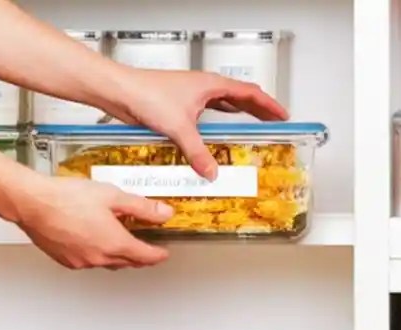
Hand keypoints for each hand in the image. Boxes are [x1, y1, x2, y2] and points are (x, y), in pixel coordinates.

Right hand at [14, 176, 172, 269]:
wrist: (32, 202)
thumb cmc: (66, 198)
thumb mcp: (113, 197)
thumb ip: (142, 207)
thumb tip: (163, 213)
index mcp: (115, 244)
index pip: (146, 256)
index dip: (158, 255)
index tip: (163, 253)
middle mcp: (99, 258)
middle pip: (129, 262)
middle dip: (140, 257)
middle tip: (146, 249)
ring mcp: (81, 261)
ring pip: (108, 263)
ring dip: (118, 256)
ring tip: (120, 242)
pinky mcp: (65, 260)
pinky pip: (89, 262)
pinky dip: (97, 255)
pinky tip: (95, 242)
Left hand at [108, 68, 288, 179]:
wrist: (118, 90)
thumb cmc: (145, 94)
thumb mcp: (179, 127)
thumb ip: (198, 152)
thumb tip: (212, 172)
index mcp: (211, 85)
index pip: (250, 93)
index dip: (269, 105)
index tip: (283, 115)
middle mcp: (203, 88)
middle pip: (240, 96)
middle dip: (258, 109)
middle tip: (273, 122)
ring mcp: (191, 95)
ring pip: (223, 102)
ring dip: (239, 113)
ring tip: (251, 124)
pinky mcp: (178, 104)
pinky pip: (207, 112)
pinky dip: (217, 120)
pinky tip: (215, 132)